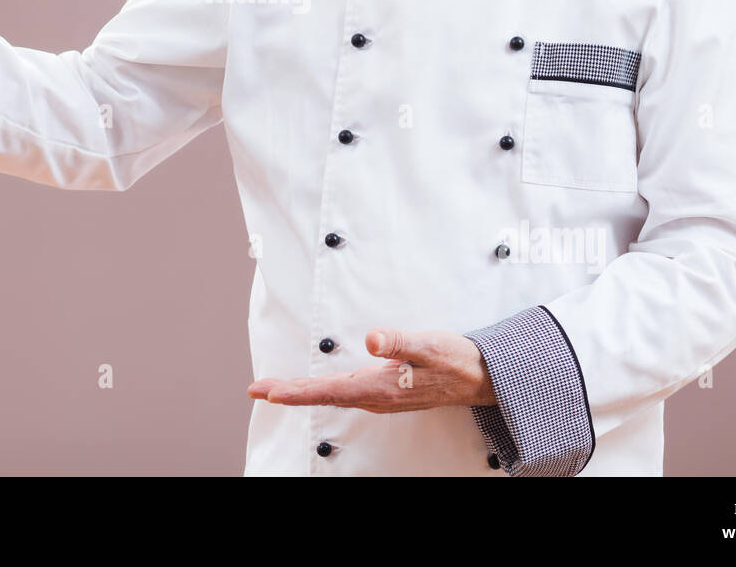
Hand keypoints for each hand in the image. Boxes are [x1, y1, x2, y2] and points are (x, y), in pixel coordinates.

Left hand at [247, 328, 496, 412]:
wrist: (479, 378)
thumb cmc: (454, 360)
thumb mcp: (428, 344)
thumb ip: (399, 341)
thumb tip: (372, 339)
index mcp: (381, 388)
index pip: (330, 390)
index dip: (297, 391)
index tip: (269, 392)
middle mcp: (376, 397)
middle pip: (324, 395)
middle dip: (289, 391)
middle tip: (256, 389)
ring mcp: (380, 396)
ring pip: (333, 394)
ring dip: (303, 391)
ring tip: (275, 388)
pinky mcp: (386, 390)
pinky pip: (345, 392)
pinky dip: (323, 389)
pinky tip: (315, 386)